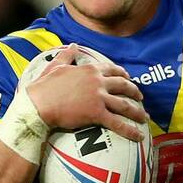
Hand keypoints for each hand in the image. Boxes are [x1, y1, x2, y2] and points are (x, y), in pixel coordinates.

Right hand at [25, 42, 147, 142]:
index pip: (112, 70)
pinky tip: (139, 136)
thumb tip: (73, 46)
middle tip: (140, 97)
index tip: (128, 79)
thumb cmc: (44, 87)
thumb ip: (67, 56)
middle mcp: (98, 81)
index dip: (123, 75)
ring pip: (124, 104)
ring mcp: (98, 97)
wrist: (38, 104)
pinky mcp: (96, 113)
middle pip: (123, 85)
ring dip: (137, 111)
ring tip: (144, 118)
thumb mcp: (56, 66)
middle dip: (134, 91)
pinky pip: (118, 123)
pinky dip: (130, 130)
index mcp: (90, 69)